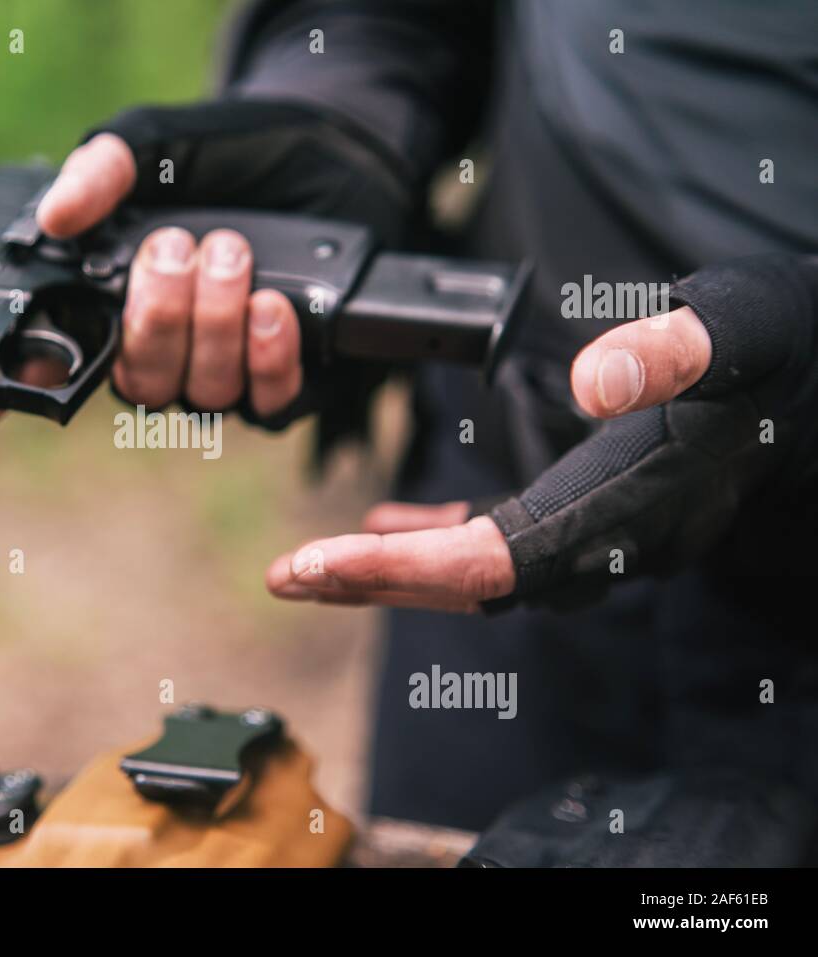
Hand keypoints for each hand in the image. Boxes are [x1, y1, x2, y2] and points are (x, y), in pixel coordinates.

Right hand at [36, 133, 302, 415]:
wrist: (318, 149)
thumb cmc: (225, 156)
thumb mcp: (155, 145)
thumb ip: (101, 174)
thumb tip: (53, 216)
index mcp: (116, 306)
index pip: (75, 363)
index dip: (58, 364)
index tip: (67, 333)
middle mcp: (168, 352)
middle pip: (144, 384)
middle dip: (159, 317)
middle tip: (176, 246)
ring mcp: (226, 371)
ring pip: (205, 394)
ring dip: (216, 324)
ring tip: (231, 253)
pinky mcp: (285, 376)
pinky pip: (269, 403)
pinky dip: (267, 359)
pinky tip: (270, 307)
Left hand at [267, 303, 718, 610]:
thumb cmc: (784, 352)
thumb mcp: (744, 327)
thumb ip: (676, 351)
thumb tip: (598, 382)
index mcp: (633, 504)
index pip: (501, 561)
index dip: (406, 567)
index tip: (320, 563)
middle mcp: (615, 543)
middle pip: (477, 586)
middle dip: (377, 582)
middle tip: (284, 576)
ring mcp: (605, 539)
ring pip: (484, 576)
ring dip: (396, 570)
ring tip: (311, 567)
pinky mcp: (595, 519)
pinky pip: (505, 549)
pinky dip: (440, 543)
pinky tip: (389, 525)